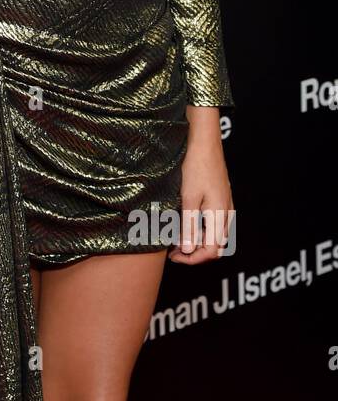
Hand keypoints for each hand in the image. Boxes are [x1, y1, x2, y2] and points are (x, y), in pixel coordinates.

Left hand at [168, 107, 234, 265]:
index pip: (213, 251)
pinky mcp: (220, 197)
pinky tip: (184, 223)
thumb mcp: (188, 197)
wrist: (204, 141)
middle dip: (195, 253)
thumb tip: (189, 251)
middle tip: (173, 250)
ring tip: (175, 238)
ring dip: (197, 241)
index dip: (193, 259)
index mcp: (220, 215)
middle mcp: (226, 213)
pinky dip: (200, 229)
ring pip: (215, 235)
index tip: (174, 256)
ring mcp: (225, 205)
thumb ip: (190, 225)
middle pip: (216, 246)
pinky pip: (214, 222)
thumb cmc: (196, 165)